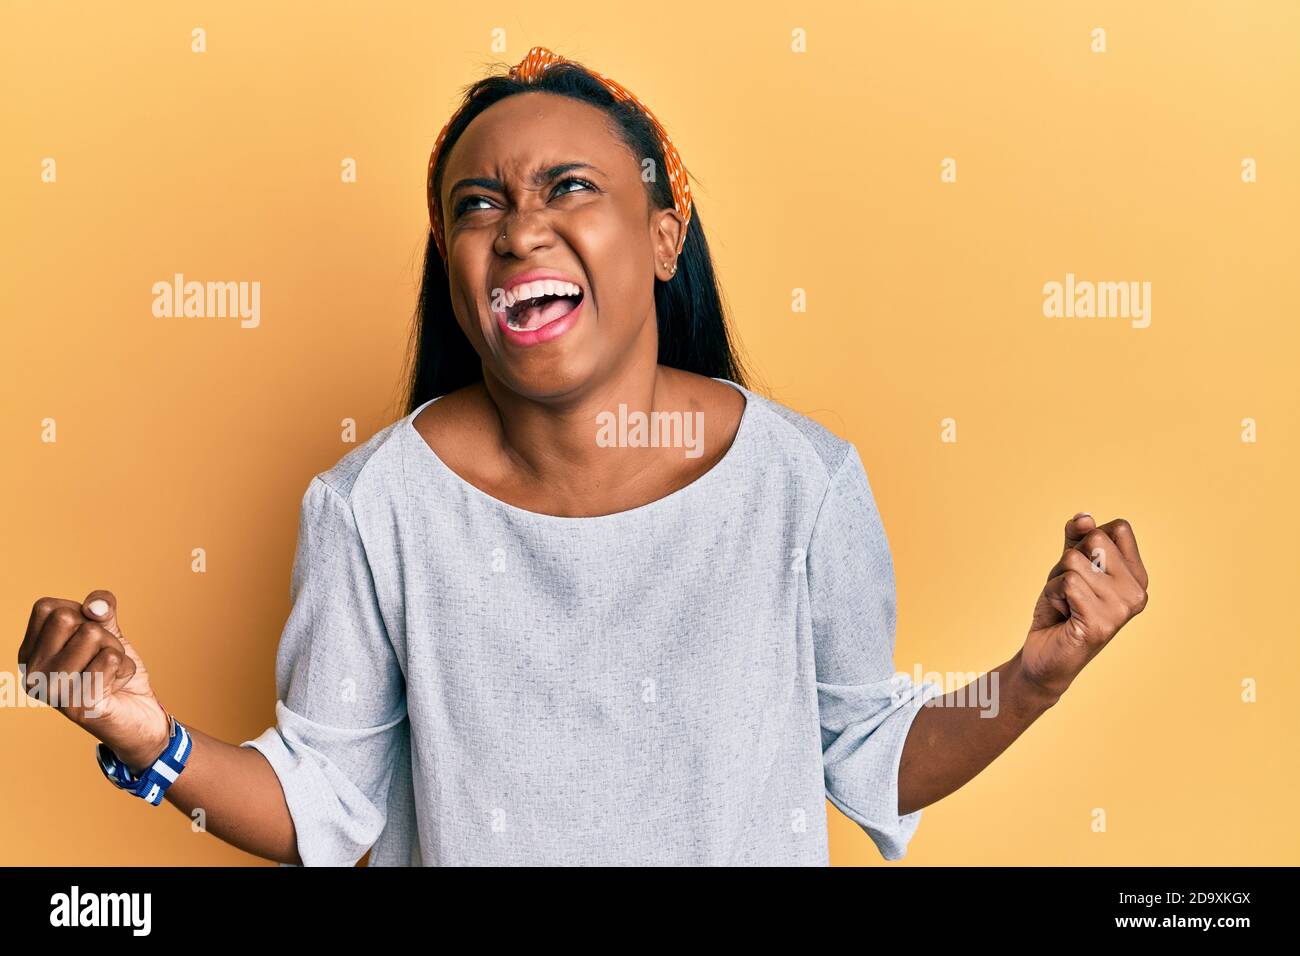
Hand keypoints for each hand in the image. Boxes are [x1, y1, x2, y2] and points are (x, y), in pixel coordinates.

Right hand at [18, 590, 170, 771]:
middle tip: (102, 658)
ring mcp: (52, 691)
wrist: (138, 716)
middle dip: (100, 632)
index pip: (48, 608)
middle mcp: (32, 674)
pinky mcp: (78, 705)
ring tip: (108, 674)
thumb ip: (100, 608)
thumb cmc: (115, 671)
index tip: (87, 642)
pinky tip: (115, 688)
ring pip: (93, 634)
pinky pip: (111, 659)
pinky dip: (125, 668)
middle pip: (68, 617)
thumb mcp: (108, 631)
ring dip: (115, 650)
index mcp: (30, 654)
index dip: (80, 615)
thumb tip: (94, 607)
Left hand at [1021, 514, 1149, 700]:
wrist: (1044, 653)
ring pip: (1074, 560)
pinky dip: (1052, 593)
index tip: (1084, 571)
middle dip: (1068, 561)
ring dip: (1057, 579)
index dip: (1088, 541)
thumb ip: (1077, 536)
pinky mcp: (1101, 623)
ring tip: (1065, 604)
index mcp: (1137, 576)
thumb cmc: (1061, 608)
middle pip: (1095, 540)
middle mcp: (1137, 593)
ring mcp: (1122, 610)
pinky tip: (1061, 614)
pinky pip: (1067, 582)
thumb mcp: (1067, 564)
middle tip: (1069, 591)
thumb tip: (1084, 517)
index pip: (1118, 528)